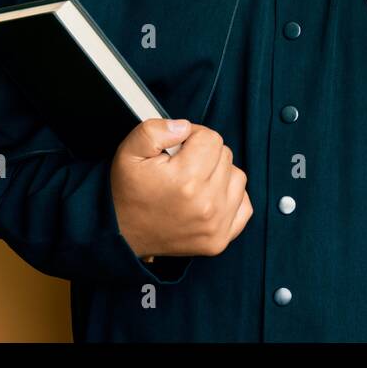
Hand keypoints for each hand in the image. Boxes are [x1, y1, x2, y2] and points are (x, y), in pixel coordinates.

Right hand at [110, 118, 252, 259]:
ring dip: (219, 174)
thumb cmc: (128, 192)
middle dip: (205, 154)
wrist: (121, 233)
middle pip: (225, 155)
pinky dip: (230, 198)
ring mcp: (216, 225)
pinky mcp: (220, 239)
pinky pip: (245, 205)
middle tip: (181, 166)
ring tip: (194, 182)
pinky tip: (208, 198)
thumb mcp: (129, 151)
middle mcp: (206, 205)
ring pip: (237, 176)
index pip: (211, 138)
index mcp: (186, 180)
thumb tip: (184, 127)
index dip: (192, 137)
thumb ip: (155, 130)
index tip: (178, 148)